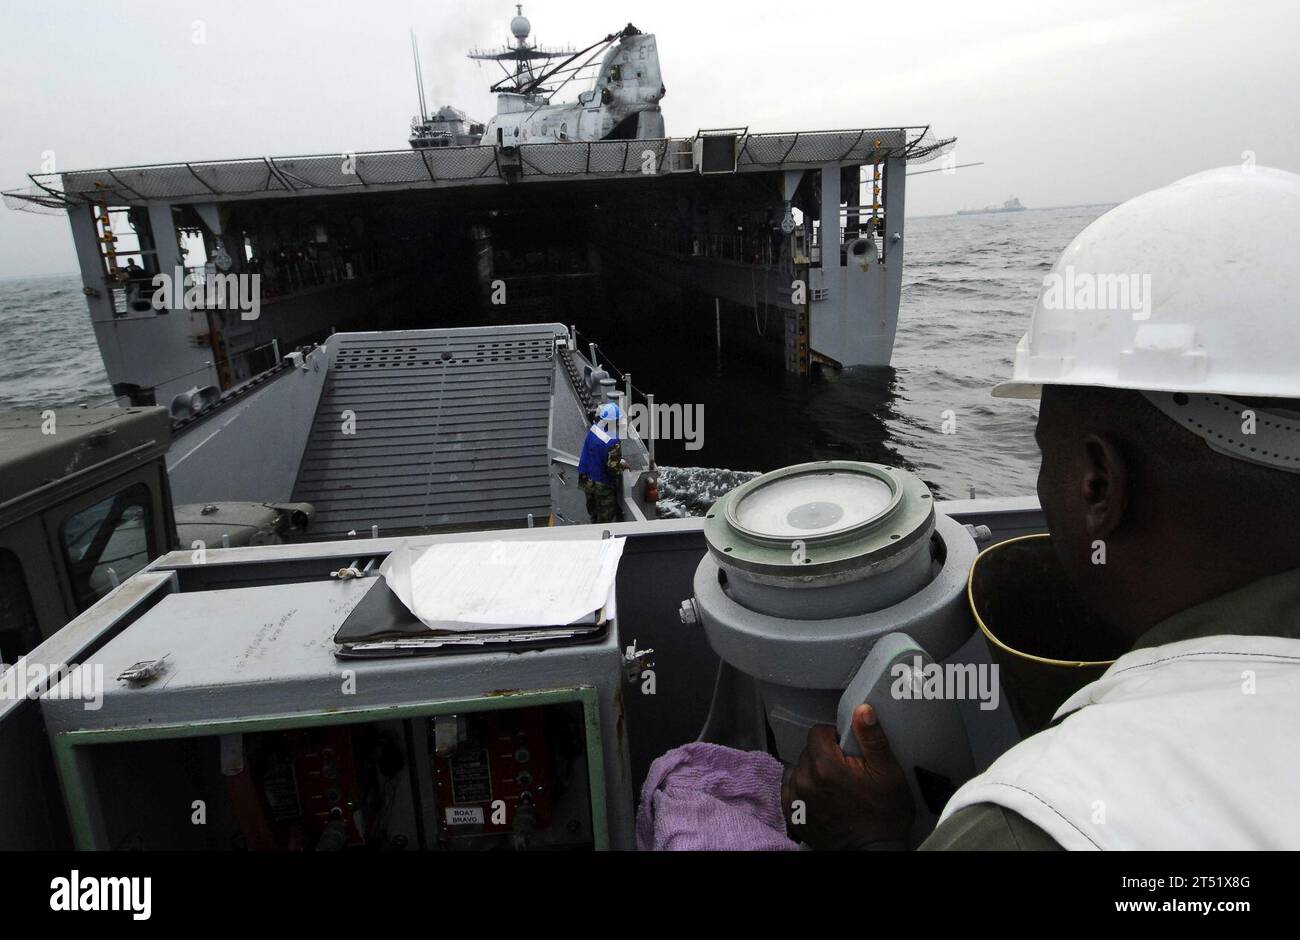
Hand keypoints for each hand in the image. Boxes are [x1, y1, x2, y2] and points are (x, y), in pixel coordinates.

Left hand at [782, 704, 914, 849]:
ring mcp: (797, 801)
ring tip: (835, 785)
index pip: (816, 732)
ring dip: (813, 772)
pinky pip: (790, 791)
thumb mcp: (888, 772)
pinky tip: (821, 795)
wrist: (876, 852)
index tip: (847, 749)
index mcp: (826, 767)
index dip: (834, 736)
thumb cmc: (885, 814)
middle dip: (825, 754)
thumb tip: (862, 710)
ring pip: (798, 770)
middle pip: (807, 751)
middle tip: (847, 769)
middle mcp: (806, 782)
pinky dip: (802, 789)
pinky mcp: (795, 817)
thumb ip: (872, 738)